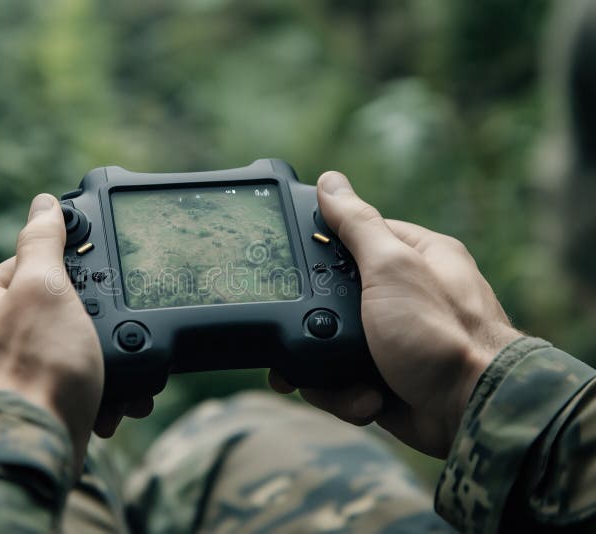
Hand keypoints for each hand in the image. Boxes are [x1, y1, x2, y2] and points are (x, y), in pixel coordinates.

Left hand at [0, 193, 103, 468]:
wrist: (27, 451)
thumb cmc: (35, 368)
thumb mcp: (46, 289)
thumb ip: (42, 242)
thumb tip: (43, 202)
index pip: (29, 268)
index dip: (70, 276)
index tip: (99, 291)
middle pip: (47, 318)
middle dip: (89, 332)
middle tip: (114, 348)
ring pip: (56, 360)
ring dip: (93, 370)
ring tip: (118, 389)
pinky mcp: (11, 413)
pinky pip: (54, 394)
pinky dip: (81, 399)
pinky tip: (101, 409)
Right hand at [269, 172, 520, 456]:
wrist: (471, 414)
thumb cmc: (442, 333)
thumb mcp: (392, 268)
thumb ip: (357, 225)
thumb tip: (330, 181)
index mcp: (415, 257)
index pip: (354, 237)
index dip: (320, 250)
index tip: (293, 265)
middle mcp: (404, 296)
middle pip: (331, 298)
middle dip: (314, 325)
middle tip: (301, 335)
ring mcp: (393, 340)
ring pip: (329, 345)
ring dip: (327, 370)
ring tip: (345, 381)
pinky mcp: (384, 379)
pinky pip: (342, 381)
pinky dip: (346, 395)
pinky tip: (366, 399)